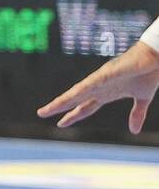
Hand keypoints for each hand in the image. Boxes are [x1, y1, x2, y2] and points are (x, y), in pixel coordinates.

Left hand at [37, 41, 158, 132]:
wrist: (157, 58)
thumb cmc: (149, 72)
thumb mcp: (142, 98)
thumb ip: (136, 114)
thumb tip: (134, 131)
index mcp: (106, 93)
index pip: (84, 107)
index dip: (73, 115)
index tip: (61, 123)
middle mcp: (99, 87)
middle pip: (74, 99)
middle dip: (59, 107)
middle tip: (41, 113)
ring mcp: (102, 79)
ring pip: (77, 92)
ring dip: (62, 100)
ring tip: (48, 108)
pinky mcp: (108, 72)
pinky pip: (91, 82)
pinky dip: (81, 90)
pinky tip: (71, 95)